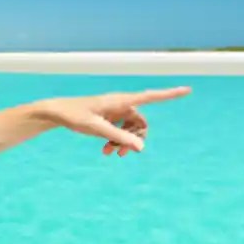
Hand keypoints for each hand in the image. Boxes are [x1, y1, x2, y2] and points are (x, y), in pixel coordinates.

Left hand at [41, 86, 190, 155]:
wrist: (57, 113)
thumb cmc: (75, 115)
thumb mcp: (97, 129)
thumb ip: (119, 137)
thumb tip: (141, 147)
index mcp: (121, 100)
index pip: (150, 96)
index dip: (170, 94)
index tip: (187, 90)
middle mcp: (121, 104)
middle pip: (141, 122)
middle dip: (136, 138)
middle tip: (123, 154)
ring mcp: (115, 111)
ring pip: (131, 129)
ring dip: (125, 143)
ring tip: (110, 154)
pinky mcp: (109, 118)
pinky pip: (121, 131)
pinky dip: (116, 141)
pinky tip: (105, 151)